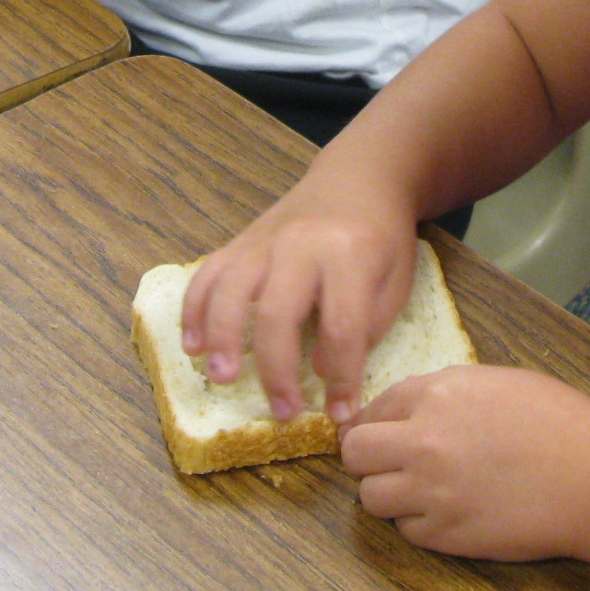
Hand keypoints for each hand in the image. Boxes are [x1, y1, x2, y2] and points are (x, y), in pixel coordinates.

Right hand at [178, 174, 421, 423]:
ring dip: (222, 338)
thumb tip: (319, 370)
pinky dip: (195, 309)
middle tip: (282, 411)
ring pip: (232, 290)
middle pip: (278, 313)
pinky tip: (193, 345)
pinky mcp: (241, 239)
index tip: (340, 413)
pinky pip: (208, 273)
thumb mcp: (396, 280)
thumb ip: (366, 326)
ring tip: (223, 378)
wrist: (359, 177)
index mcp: (351, 254)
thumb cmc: (382, 237)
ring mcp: (265, 239)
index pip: (343, 326)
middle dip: (277, 369)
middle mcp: (302, 244)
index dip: (341, 377)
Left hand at [342, 365, 589, 559]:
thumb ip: (444, 393)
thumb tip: (409, 409)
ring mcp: (431, 492)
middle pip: (355, 453)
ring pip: (371, 498)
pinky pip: (407, 530)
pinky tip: (451, 512)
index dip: (376, 422)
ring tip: (423, 492)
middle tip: (392, 464)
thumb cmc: (559, 422)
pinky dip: (420, 524)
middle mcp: (423, 441)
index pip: (373, 408)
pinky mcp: (445, 534)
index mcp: (437, 394)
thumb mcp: (496, 383)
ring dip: (390, 494)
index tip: (381, 435)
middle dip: (367, 458)